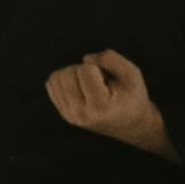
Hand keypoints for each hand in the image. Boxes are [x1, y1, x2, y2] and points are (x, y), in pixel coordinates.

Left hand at [45, 48, 170, 156]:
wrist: (131, 125)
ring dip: (73, 73)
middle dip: (82, 68)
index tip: (108, 80)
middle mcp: (81, 114)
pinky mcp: (64, 114)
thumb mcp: (132, 74)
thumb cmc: (133, 96)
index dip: (97, 66)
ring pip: (56, 78)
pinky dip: (64, 78)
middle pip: (67, 73)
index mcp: (99, 107)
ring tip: (90, 84)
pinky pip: (51, 85)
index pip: (84, 70)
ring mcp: (70, 116)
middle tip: (99, 80)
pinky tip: (80, 86)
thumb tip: (84, 58)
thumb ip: (111, 59)